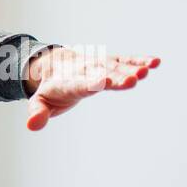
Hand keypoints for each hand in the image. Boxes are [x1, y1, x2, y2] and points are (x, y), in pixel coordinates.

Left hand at [25, 48, 159, 130]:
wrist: (53, 63)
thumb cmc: (48, 88)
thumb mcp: (38, 102)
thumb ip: (37, 113)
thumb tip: (32, 126)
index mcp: (68, 82)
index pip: (80, 83)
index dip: (92, 83)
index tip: (104, 83)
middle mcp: (86, 71)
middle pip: (102, 74)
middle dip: (116, 77)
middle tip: (133, 80)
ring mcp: (99, 65)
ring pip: (115, 66)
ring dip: (131, 69)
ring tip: (147, 71)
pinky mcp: (109, 62)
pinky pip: (124, 61)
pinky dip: (138, 61)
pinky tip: (154, 63)